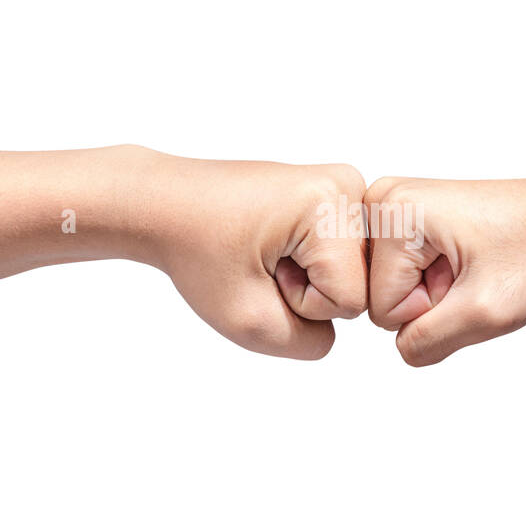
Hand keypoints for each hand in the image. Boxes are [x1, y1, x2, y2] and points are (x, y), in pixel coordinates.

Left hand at [126, 151, 367, 359]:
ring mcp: (344, 184)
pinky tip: (276, 244)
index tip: (262, 271)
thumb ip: (314, 343)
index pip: (350, 300)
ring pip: (354, 271)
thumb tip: (347, 320)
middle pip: (359, 284)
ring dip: (309, 277)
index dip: (301, 303)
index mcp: (328, 203)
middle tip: (263, 263)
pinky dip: (310, 263)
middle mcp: (346, 183)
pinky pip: (344, 256)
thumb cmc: (196, 251)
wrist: (166, 205)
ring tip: (267, 253)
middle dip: (309, 290)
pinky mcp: (336, 192)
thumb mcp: (249, 323)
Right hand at [364, 172, 525, 365]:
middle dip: (429, 298)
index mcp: (393, 212)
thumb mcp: (484, 312)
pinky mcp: (406, 214)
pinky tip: (464, 257)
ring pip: (392, 286)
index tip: (467, 278)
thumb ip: (427, 342)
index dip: (430, 310)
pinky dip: (436, 275)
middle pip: (380, 295)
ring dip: (434, 288)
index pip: (382, 308)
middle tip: (471, 272)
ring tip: (470, 263)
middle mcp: (383, 199)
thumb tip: (401, 349)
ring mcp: (394, 204)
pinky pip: (403, 271)